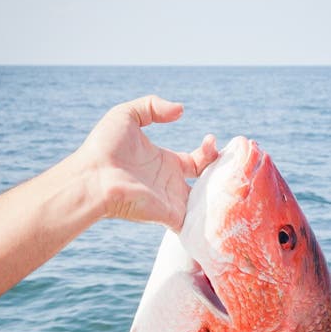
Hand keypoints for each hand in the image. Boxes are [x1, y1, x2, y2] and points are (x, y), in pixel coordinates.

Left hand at [79, 95, 217, 231]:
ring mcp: (171, 201)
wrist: (93, 176)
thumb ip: (153, 106)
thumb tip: (181, 111)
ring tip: (237, 179)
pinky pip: (196, 225)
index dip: (209, 151)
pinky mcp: (170, 215)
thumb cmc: (104, 148)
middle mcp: (171, 184)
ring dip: (222, 195)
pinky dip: (212, 221)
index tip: (211, 140)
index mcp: (164, 162)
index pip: (197, 161)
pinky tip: (228, 205)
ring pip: (206, 205)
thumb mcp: (127, 115)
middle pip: (206, 184)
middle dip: (222, 174)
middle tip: (226, 160)